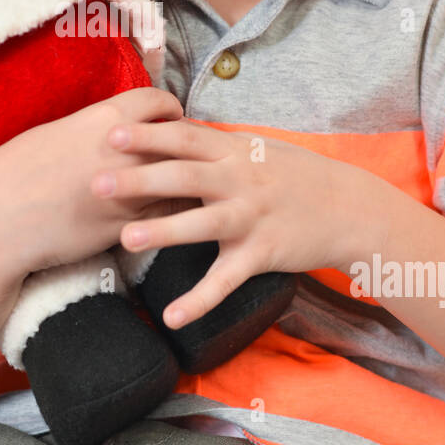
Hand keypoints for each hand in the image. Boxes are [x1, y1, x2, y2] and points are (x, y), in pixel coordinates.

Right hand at [0, 87, 191, 284]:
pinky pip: (169, 214)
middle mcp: (124, 148)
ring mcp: (130, 188)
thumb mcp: (54, 133)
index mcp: (102, 119)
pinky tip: (175, 212)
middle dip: (189, 144)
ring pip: (182, 178)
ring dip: (189, 179)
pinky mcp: (128, 224)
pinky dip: (177, 211)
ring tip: (191, 181)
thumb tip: (108, 126)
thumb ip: (90, 127)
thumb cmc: (14, 173)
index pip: (157, 101)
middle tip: (191, 151)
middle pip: (179, 139)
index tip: (173, 117)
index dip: (170, 109)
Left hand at [90, 119, 387, 327]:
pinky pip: (226, 281)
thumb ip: (212, 143)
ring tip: (125, 238)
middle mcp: (240, 181)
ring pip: (202, 225)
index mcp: (234, 152)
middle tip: (96, 183)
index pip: (184, 138)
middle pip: (184, 176)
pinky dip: (199, 301)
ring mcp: (251, 218)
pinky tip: (171, 317)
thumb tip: (166, 127)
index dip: (148, 136)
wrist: (348, 208)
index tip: (110, 134)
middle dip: (139, 179)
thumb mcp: (254, 149)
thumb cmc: (292, 175)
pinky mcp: (262, 255)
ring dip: (163, 232)